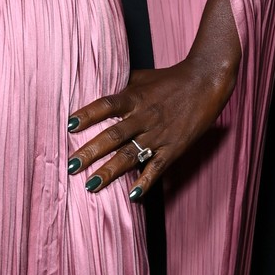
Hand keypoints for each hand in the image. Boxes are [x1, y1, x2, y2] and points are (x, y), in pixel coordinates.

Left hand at [67, 54, 236, 200]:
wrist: (205, 82)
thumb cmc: (170, 78)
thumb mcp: (142, 77)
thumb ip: (121, 86)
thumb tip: (97, 88)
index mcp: (135, 97)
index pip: (106, 105)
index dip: (87, 115)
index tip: (69, 126)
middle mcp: (144, 116)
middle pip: (113, 135)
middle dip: (91, 152)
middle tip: (71, 166)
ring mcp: (159, 134)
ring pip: (130, 155)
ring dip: (109, 171)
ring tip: (91, 185)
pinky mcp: (174, 148)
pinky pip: (157, 168)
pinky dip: (145, 182)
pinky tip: (132, 196)